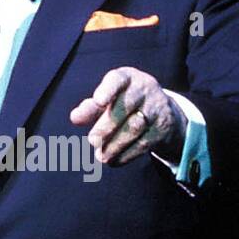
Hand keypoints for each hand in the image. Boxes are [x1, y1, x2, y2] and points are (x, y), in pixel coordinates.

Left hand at [69, 68, 186, 165]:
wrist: (161, 110)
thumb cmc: (124, 101)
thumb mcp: (108, 99)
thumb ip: (90, 107)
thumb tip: (75, 117)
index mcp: (127, 77)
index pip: (118, 79)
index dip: (108, 89)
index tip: (98, 101)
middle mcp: (144, 89)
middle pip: (126, 106)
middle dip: (106, 126)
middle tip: (92, 141)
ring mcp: (157, 107)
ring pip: (135, 127)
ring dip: (115, 144)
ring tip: (100, 156)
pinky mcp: (163, 127)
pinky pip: (145, 142)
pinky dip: (127, 154)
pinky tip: (114, 161)